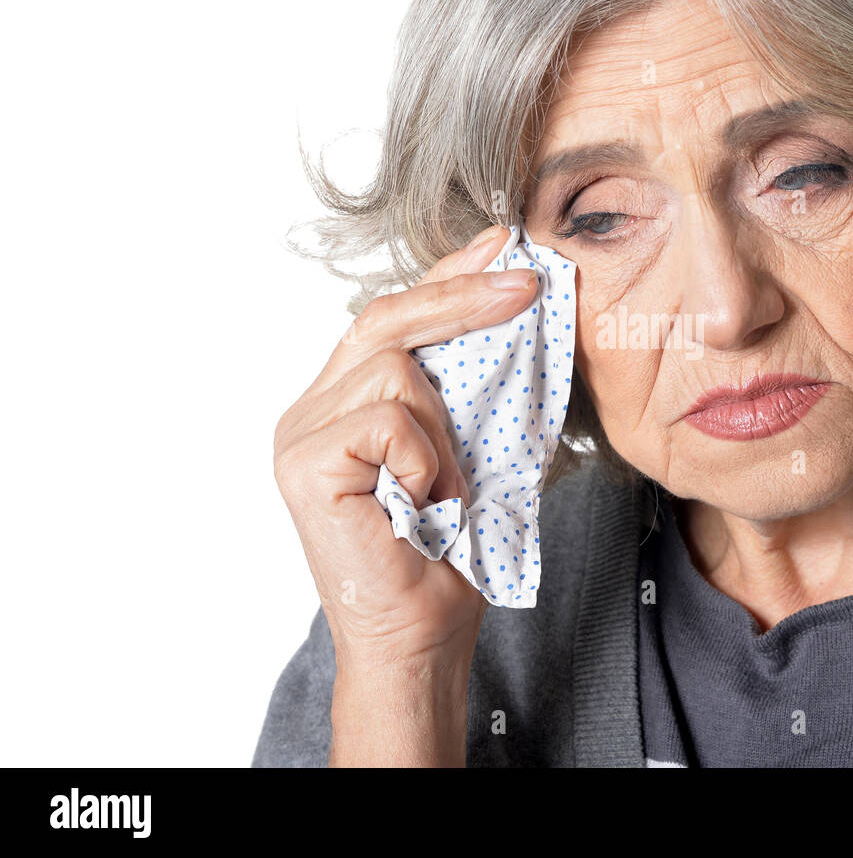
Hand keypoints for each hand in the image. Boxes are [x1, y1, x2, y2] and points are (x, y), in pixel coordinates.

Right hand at [272, 224, 536, 670]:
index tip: (501, 243)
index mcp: (345, 400)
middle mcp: (311, 408)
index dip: (448, 276)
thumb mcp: (472, 445)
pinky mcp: (304, 462)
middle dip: (464, 296)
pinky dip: (425, 459)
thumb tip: (518, 303)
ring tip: (446, 486)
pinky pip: (389, 420)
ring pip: (396, 370)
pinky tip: (422, 501)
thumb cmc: (451, 548)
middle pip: (387, 320)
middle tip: (529, 284)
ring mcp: (300, 433)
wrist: (424, 633)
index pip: (394, 317)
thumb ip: (472, 384)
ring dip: (445, 427)